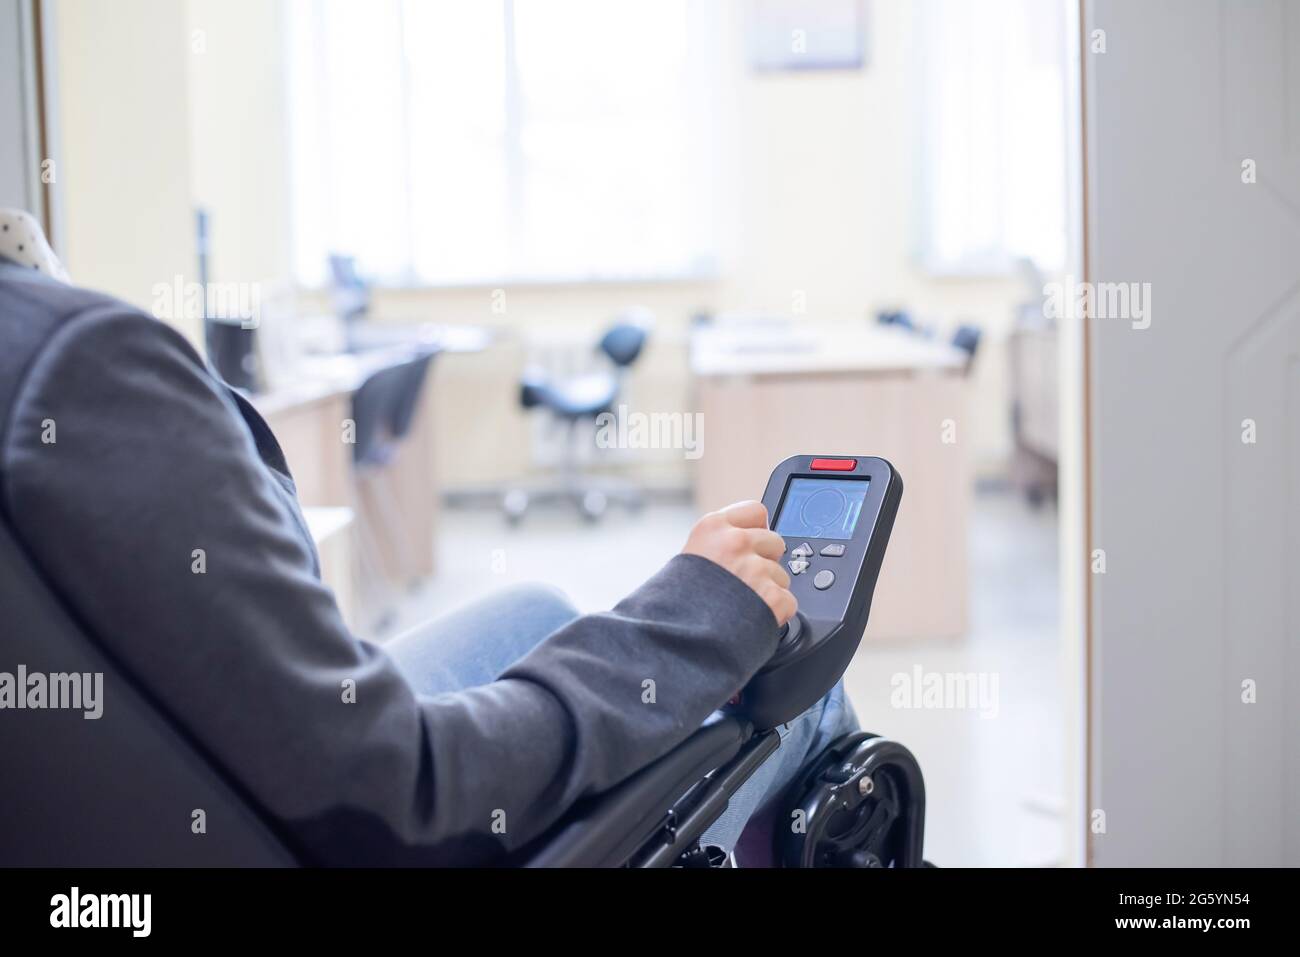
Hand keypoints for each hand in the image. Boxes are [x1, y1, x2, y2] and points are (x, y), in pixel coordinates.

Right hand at [682, 500, 795, 625]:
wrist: (675, 638)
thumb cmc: (677, 603)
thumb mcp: (690, 557)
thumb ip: (720, 543)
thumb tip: (748, 540)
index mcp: (713, 527)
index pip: (756, 511)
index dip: (756, 530)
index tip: (752, 543)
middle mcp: (736, 542)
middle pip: (775, 542)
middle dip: (766, 561)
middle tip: (745, 580)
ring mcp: (755, 569)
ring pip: (782, 575)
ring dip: (769, 590)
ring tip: (743, 603)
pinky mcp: (771, 596)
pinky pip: (788, 600)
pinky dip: (776, 613)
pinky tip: (753, 617)